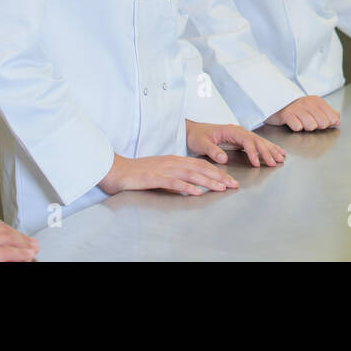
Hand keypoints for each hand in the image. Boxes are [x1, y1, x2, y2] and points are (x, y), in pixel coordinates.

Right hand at [98, 153, 237, 195]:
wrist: (117, 170)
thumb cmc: (137, 173)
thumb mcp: (160, 171)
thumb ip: (176, 176)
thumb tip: (191, 185)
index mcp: (174, 160)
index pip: (200, 165)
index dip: (216, 172)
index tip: (229, 180)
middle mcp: (172, 162)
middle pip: (200, 168)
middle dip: (218, 176)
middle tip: (233, 185)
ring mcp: (163, 169)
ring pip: (191, 174)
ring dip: (208, 181)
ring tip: (221, 188)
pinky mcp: (154, 177)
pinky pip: (173, 182)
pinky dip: (187, 186)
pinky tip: (197, 191)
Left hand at [186, 119, 285, 166]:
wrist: (192, 130)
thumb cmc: (197, 136)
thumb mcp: (201, 144)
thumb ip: (212, 151)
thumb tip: (223, 158)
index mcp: (230, 130)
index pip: (246, 140)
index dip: (253, 152)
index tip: (257, 163)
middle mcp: (238, 131)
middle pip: (256, 140)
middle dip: (267, 151)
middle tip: (276, 162)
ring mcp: (240, 134)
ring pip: (259, 141)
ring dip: (270, 149)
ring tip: (282, 158)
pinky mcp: (240, 140)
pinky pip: (256, 143)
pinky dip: (267, 148)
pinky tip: (275, 152)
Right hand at [264, 95, 339, 131]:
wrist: (276, 101)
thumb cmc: (297, 107)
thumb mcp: (314, 107)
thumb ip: (328, 113)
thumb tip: (338, 121)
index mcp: (317, 101)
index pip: (332, 118)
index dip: (328, 123)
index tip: (321, 122)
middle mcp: (308, 103)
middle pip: (323, 124)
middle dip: (317, 126)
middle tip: (309, 122)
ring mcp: (297, 108)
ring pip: (311, 126)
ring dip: (306, 128)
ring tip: (301, 122)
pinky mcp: (286, 114)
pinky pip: (297, 127)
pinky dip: (296, 127)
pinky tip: (293, 122)